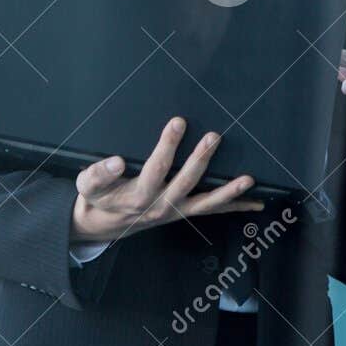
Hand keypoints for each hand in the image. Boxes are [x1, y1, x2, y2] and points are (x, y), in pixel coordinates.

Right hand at [71, 116, 263, 243]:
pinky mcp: (186, 212)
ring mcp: (177, 211)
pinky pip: (213, 211)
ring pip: (207, 202)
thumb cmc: (99, 199)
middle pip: (186, 181)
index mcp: (139, 196)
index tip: (178, 121)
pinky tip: (257, 203)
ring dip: (229, 191)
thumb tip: (116, 160)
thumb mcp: (88, 186)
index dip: (168, 145)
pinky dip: (235, 206)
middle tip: (214, 137)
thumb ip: (99, 173)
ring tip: (248, 179)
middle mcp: (162, 205)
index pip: (157, 168)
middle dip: (201, 159)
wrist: (106, 224)